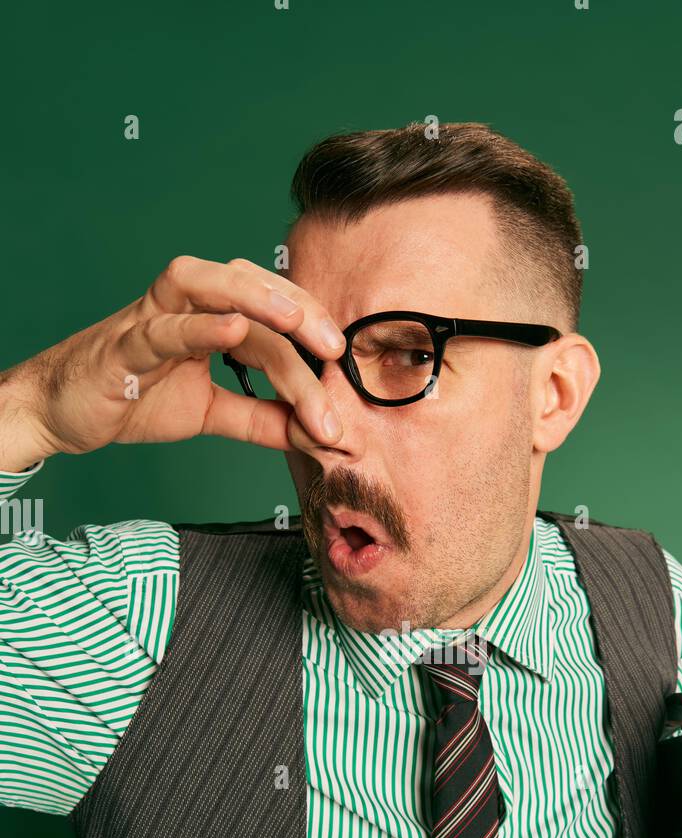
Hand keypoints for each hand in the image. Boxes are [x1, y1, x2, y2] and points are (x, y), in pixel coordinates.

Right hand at [0, 255, 346, 466]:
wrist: (63, 413)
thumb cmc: (134, 397)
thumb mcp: (210, 414)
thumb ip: (260, 418)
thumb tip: (314, 434)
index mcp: (210, 314)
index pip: (272, 318)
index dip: (312, 343)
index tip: (346, 379)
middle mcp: (185, 302)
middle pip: (252, 290)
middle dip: (300, 316)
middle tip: (336, 352)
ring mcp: (152, 316)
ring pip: (209, 286)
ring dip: (257, 299)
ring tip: (298, 321)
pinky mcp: (124, 344)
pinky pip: (164, 327)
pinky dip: (199, 325)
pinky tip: (232, 329)